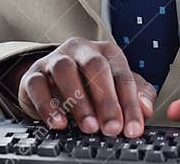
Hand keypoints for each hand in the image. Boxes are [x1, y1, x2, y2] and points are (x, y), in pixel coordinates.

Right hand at [17, 37, 155, 136]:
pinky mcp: (33, 74)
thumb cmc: (90, 85)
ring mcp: (55, 59)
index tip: (133, 129)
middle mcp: (81, 50)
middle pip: (96, 67)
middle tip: (112, 128)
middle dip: (106, 100)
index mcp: (106, 51)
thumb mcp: (116, 88)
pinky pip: (38, 86)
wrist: (51, 82)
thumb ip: (137, 96)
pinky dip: (48, 106)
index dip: (129, 103)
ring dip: (79, 101)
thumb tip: (146, 109)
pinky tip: (59, 124)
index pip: (121, 75)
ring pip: (65, 70)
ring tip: (89, 127)